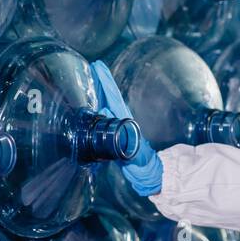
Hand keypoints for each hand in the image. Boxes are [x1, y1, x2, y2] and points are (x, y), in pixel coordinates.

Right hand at [90, 60, 162, 195]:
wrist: (149, 174)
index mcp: (126, 123)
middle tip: (94, 66)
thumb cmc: (143, 165)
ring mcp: (119, 127)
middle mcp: (122, 121)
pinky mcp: (116, 135)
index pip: (114, 99)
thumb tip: (119, 135)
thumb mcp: (136, 156)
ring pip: (107, 105)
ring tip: (90, 80)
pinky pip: (104, 117)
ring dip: (99, 92)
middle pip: (109, 98)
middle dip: (102, 82)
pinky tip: (93, 105)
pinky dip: (98, 107)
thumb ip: (130, 148)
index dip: (106, 83)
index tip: (99, 67)